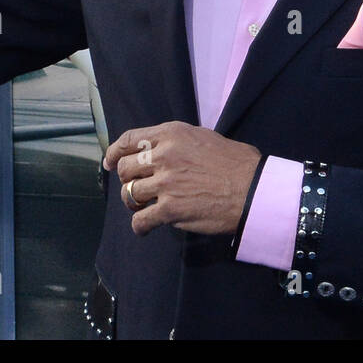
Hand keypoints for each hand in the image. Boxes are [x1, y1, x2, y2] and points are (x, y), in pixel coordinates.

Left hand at [103, 121, 260, 236]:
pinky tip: (144, 228)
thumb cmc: (236, 163)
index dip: (114, 152)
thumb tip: (161, 151)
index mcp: (171, 134)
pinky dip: (139, 226)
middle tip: (135, 189)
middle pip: (125, 168)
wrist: (253, 190)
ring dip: (132, 203)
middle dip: (127, 180)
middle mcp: (163, 155)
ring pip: (129, 193)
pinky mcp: (170, 210)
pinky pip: (140, 219)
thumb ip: (177, 142)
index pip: (129, 139)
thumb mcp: (204, 137)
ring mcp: (165, 183)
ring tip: (142, 208)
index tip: (109, 162)